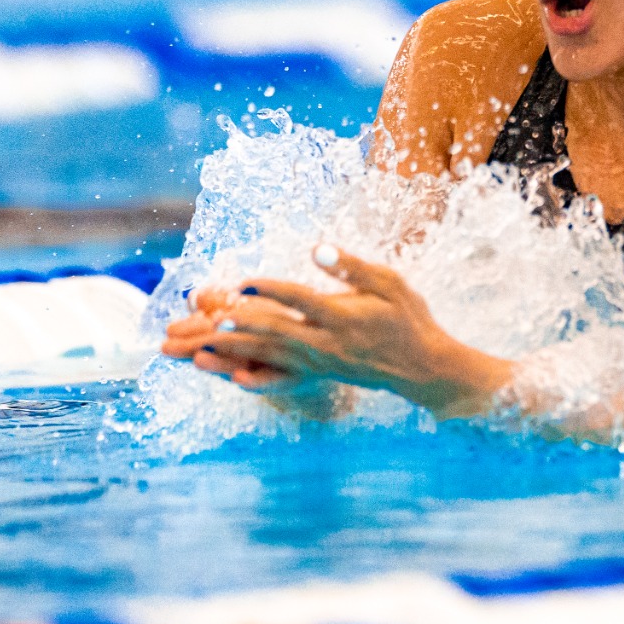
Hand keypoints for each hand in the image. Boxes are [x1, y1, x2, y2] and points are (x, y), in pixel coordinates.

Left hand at [160, 245, 513, 418]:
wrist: (421, 367)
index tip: (242, 281)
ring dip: (235, 349)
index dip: (268, 289)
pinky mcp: (317, 373)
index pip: (299, 299)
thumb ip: (352, 268)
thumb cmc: (408, 318)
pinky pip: (278, 373)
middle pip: (275, 332)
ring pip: (270, 355)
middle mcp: (327, 342)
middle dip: (239, 325)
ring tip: (202, 343)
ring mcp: (320, 362)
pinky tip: (230, 375)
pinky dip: (252, 372)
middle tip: (206, 318)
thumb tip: (318, 248)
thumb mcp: (390, 283)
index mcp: (344, 316)